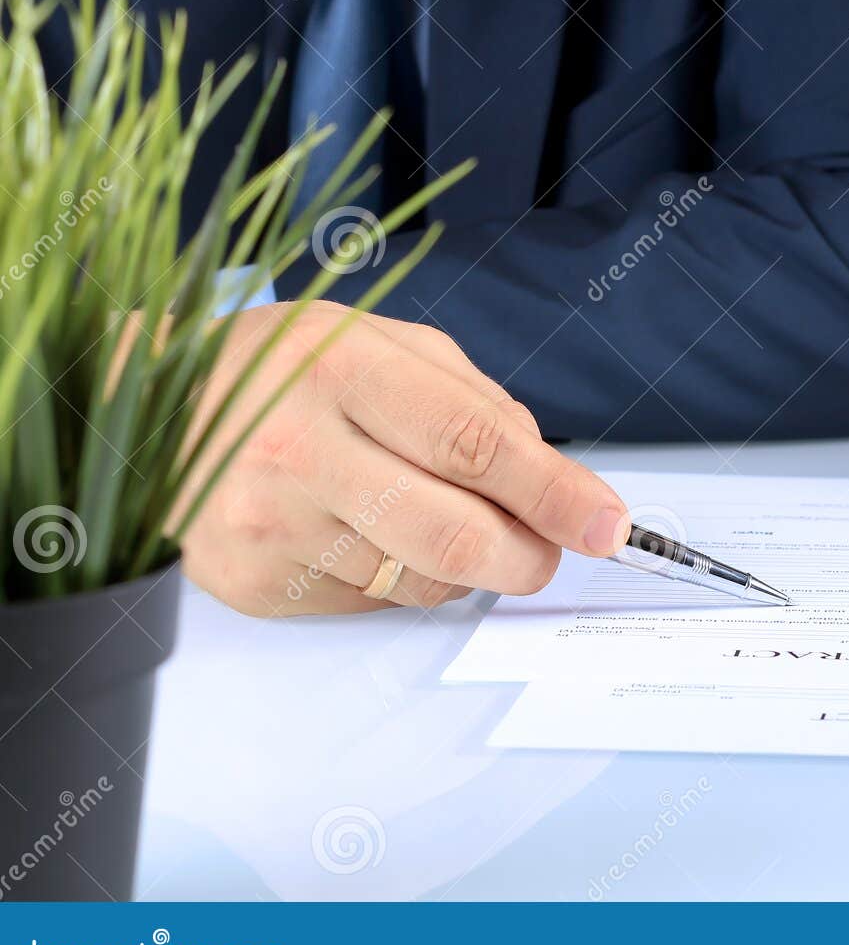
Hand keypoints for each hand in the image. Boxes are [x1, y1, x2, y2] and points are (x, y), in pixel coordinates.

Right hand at [176, 301, 629, 615]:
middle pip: (455, 535)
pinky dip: (398, 576)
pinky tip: (364, 530)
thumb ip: (472, 399)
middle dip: (529, 554)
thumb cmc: (280, 370)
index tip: (607, 523)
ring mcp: (267, 526)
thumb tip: (550, 476)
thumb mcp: (377, 342)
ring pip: (421, 581)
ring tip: (433, 513)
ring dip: (465, 564)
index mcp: (339, 370)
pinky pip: (372, 603)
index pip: (473, 444)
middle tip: (549, 548)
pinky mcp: (252, 585)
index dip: (554, 491)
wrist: (145, 412)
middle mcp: (296, 450)